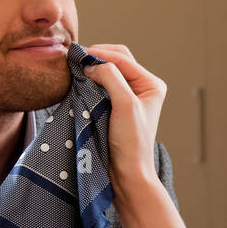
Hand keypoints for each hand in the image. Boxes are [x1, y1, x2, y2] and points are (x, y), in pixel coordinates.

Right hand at [82, 43, 165, 193]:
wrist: (126, 173)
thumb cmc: (132, 143)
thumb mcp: (125, 105)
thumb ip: (111, 78)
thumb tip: (91, 63)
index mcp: (150, 84)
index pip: (122, 58)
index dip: (100, 54)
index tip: (78, 57)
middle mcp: (141, 87)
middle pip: (116, 60)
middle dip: (96, 58)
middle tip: (76, 61)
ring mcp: (127, 97)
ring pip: (107, 72)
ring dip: (92, 70)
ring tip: (76, 71)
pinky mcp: (114, 107)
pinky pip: (100, 86)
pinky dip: (89, 82)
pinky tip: (79, 83)